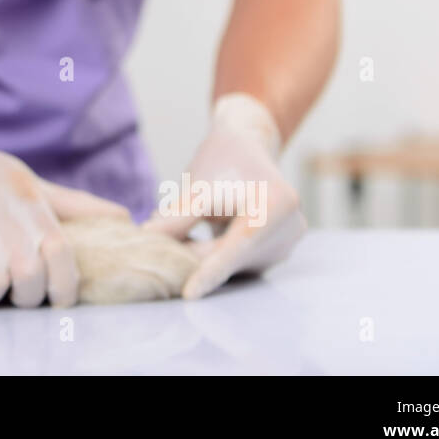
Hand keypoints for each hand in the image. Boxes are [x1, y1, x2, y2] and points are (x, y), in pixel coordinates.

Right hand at [0, 92, 130, 307]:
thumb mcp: (25, 179)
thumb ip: (71, 204)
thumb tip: (122, 216)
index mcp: (32, 208)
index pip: (64, 263)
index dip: (61, 290)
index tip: (51, 297)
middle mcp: (6, 225)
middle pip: (28, 288)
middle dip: (18, 296)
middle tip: (2, 281)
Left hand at [146, 93, 306, 298]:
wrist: (248, 144)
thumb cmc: (222, 158)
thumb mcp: (199, 184)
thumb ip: (178, 216)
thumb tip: (149, 241)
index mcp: (277, 205)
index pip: (236, 247)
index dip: (210, 271)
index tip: (188, 294)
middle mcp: (290, 230)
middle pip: (234, 258)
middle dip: (195, 258)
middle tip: (158, 250)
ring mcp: (286, 243)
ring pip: (234, 263)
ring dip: (203, 255)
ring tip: (179, 233)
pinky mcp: (276, 250)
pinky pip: (238, 261)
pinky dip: (215, 254)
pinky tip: (198, 237)